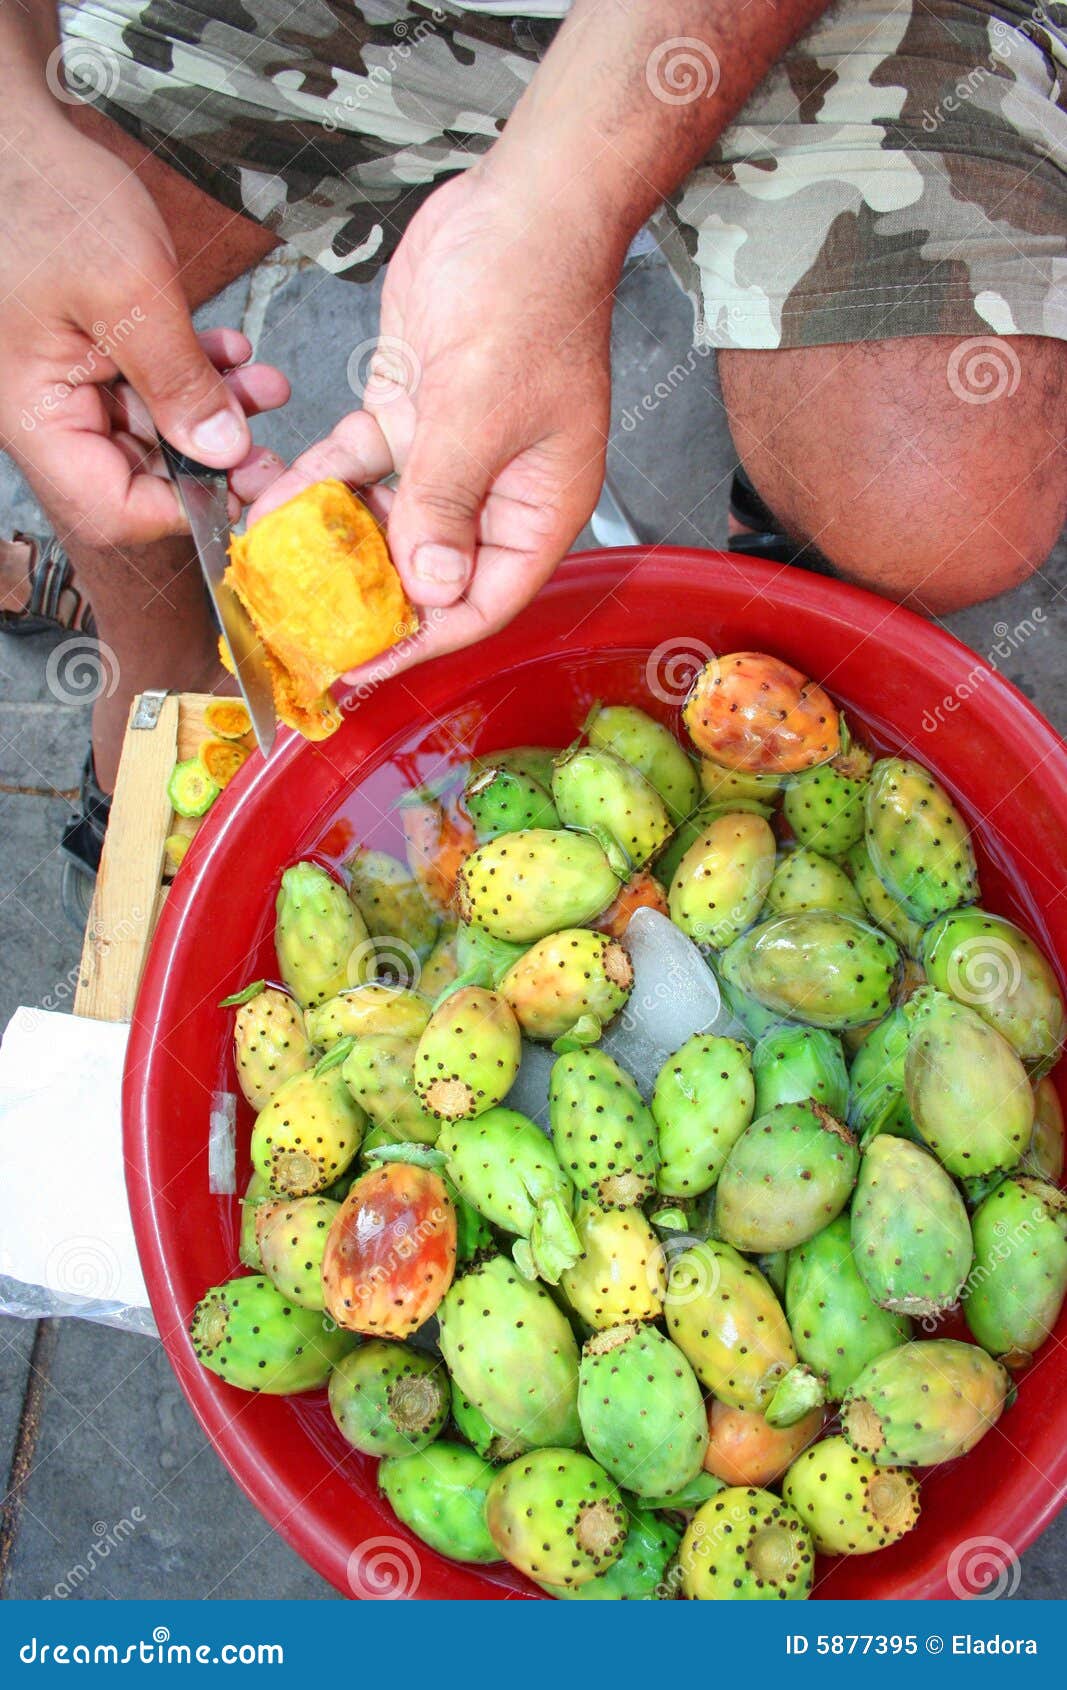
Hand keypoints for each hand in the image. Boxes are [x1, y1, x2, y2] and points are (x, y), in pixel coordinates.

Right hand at [0, 109, 288, 547]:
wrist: (16, 139)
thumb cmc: (47, 200)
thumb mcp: (128, 292)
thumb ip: (178, 381)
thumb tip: (226, 454)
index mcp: (39, 418)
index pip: (114, 509)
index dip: (184, 508)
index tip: (244, 482)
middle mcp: (51, 415)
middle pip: (141, 477)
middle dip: (213, 455)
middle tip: (271, 439)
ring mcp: (71, 386)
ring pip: (156, 430)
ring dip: (217, 410)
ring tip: (265, 383)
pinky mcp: (92, 357)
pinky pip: (151, 387)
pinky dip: (197, 374)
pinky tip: (231, 350)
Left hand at [242, 165, 615, 678]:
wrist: (518, 206)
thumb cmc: (530, 301)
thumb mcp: (481, 413)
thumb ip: (445, 504)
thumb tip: (427, 589)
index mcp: (537, 509)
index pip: (482, 601)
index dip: (423, 640)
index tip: (362, 664)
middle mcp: (494, 492)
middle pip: (427, 571)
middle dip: (365, 600)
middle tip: (302, 630)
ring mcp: (449, 454)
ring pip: (383, 521)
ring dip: (331, 544)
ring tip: (274, 575)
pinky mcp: (408, 413)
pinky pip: (357, 465)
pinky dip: (318, 483)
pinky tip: (272, 505)